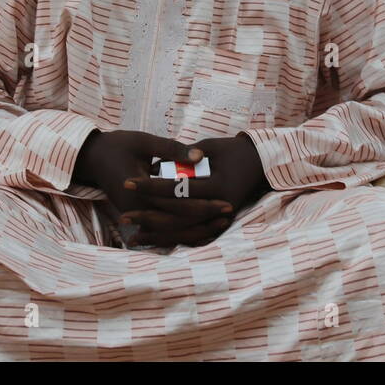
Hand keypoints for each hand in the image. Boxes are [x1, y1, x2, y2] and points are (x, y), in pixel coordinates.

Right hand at [72, 130, 220, 236]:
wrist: (92, 158)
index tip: (226, 202)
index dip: (204, 205)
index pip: (178, 204)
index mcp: (139, 191)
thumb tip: (199, 155)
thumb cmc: (118, 145)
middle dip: (205, 219)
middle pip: (177, 221)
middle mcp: (137, 208)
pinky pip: (163, 228)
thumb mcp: (143, 141)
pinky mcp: (137, 214)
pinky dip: (182, 229)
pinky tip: (200, 227)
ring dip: (196, 228)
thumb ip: (172, 148)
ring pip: (170, 229)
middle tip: (229, 213)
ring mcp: (136, 214)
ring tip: (220, 223)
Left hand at [122, 134, 269, 246]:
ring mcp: (222, 218)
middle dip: (148, 216)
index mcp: (217, 185)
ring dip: (158, 233)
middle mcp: (220, 206)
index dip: (150, 186)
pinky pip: (193, 234)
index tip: (128, 182)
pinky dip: (172, 237)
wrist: (262, 163)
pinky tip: (154, 239)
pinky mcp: (220, 224)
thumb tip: (157, 167)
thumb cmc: (234, 150)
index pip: (177, 188)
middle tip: (123, 215)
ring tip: (132, 234)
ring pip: (184, 231)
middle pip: (177, 216)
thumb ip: (184, 155)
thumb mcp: (211, 146)